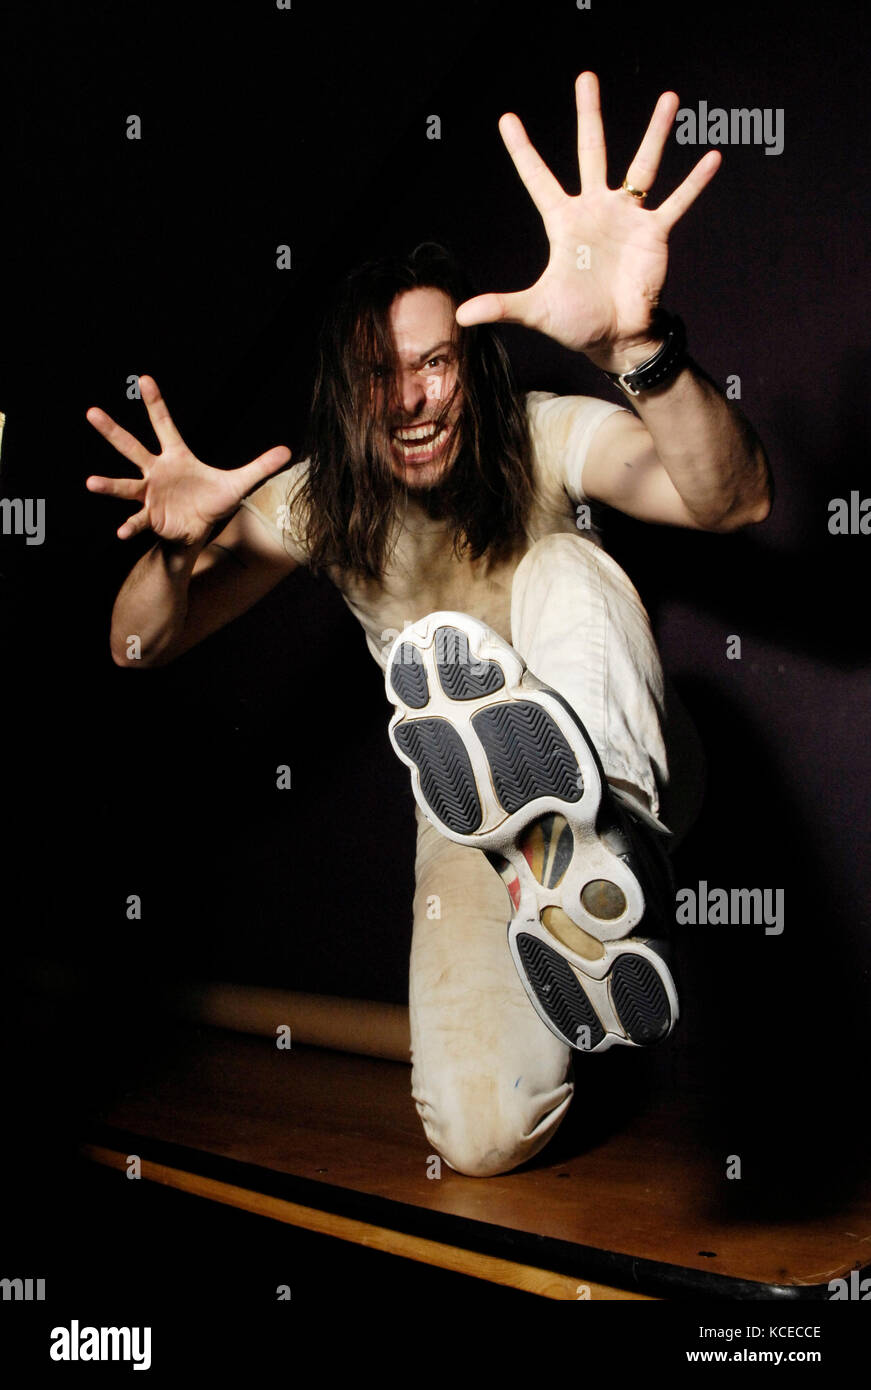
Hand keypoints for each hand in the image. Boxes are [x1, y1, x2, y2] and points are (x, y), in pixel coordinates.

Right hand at [85, 375, 290, 546]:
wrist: (198, 530)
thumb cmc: (212, 502)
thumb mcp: (239, 484)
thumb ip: (260, 467)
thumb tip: (287, 452)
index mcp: (176, 457)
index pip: (164, 424)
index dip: (155, 402)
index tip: (144, 379)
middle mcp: (157, 471)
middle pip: (132, 447)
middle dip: (112, 431)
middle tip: (91, 413)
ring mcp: (150, 494)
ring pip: (126, 486)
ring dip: (109, 485)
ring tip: (91, 483)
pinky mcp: (151, 517)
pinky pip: (138, 520)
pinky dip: (131, 526)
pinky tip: (122, 532)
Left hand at [455, 72, 720, 369]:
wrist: (616, 339)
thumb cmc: (576, 323)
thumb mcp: (536, 310)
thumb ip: (502, 305)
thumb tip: (460, 315)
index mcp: (563, 223)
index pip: (538, 179)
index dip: (523, 150)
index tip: (506, 119)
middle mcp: (595, 211)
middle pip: (591, 152)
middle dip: (589, 115)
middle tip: (586, 77)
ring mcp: (627, 218)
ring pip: (642, 166)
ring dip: (655, 133)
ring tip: (670, 98)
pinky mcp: (654, 234)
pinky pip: (676, 203)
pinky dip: (694, 183)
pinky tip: (712, 158)